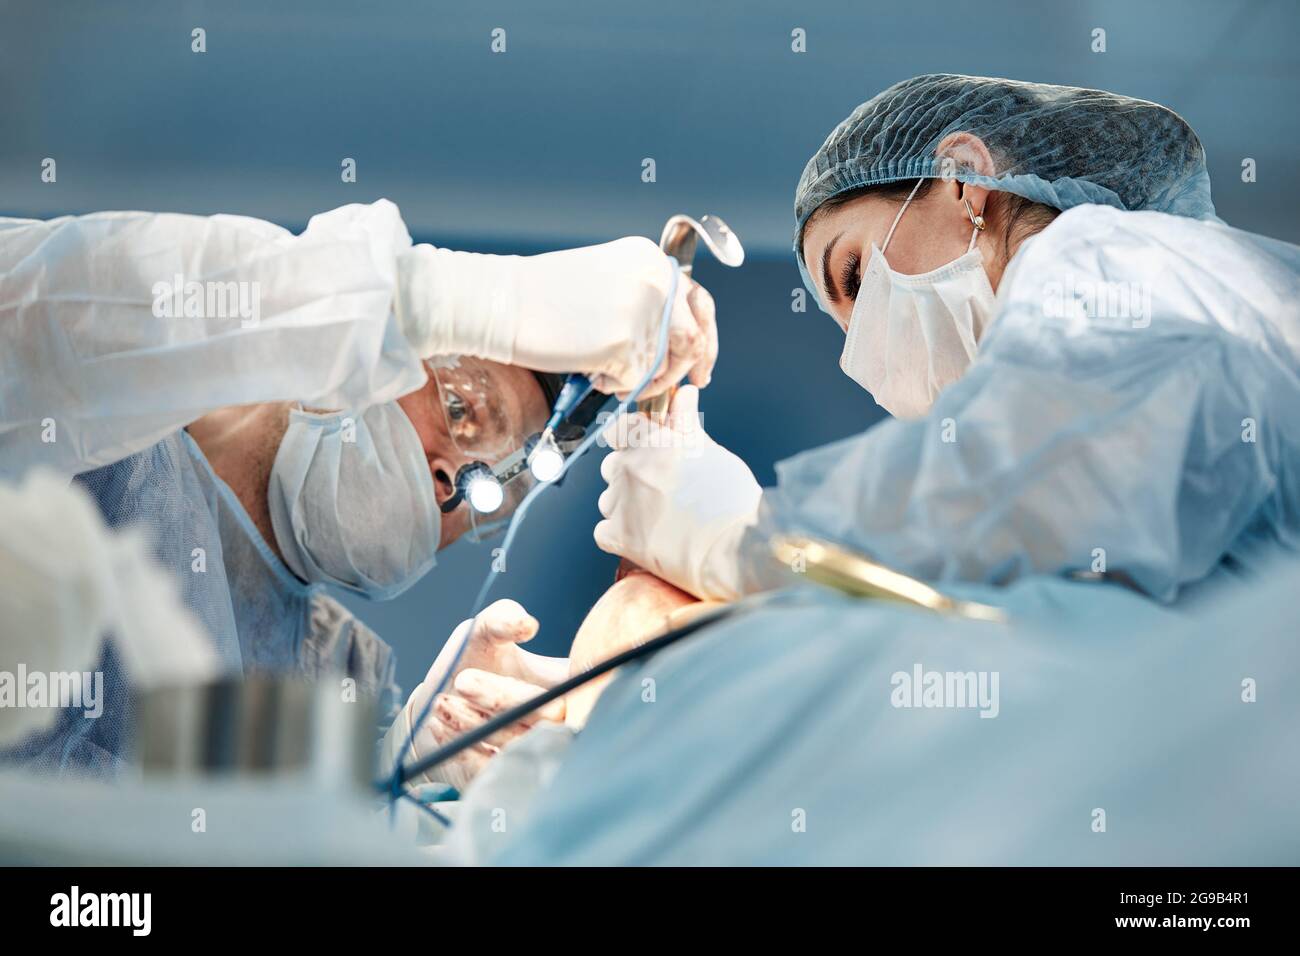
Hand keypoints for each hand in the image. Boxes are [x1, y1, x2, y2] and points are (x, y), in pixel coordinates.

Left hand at [382, 599, 567, 791]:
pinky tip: (442, 724)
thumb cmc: (471, 660)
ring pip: (519, 744)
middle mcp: (561, 720)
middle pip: (548, 718)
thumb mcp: (484, 630)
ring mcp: (538, 751)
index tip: (504, 667)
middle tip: (463, 680)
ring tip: (443, 701)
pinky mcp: (511, 775)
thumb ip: (503, 617)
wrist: (439, 702)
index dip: (548, 680)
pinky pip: (495, 769)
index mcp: (567, 682)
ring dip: (476, 722)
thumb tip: (527, 625)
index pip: (577, 685)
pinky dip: (465, 748)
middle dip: (502, 698)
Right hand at [397, 238, 717, 397]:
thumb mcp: (606, 280)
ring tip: (612, 376)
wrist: (499, 302)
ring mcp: (642, 311)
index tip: (702, 365)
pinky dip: (617, 386)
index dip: (705, 339)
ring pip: (666, 366)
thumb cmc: (540, 297)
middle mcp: (654, 281)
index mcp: (650, 261)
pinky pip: (636, 380)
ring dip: (645, 382)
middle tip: (674, 389)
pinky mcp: (624, 342)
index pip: (697, 303)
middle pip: (692, 337)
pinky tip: (592, 374)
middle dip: (685, 370)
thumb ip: (642, 301)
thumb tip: (671, 342)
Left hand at [594, 385, 761, 599]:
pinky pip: (603, 532)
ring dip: (625, 507)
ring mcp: (620, 502)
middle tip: (661, 492)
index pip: (618, 430)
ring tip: (658, 519)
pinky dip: (619, 535)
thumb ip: (686, 422)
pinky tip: (645, 537)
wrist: (733, 543)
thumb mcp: (708, 450)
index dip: (629, 440)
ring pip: (608, 500)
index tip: (643, 451)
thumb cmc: (729, 497)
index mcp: (650, 442)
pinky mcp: (618, 535)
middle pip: (612, 467)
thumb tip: (684, 395)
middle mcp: (629, 468)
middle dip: (630, 477)